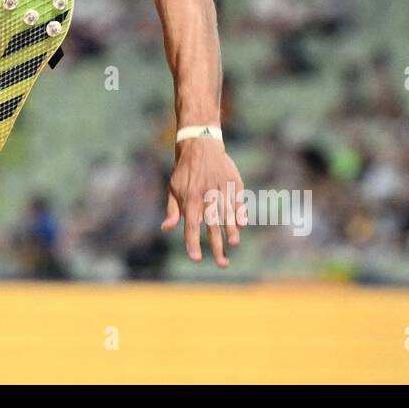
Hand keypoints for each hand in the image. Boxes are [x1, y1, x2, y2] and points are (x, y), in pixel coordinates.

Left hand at [162, 137, 244, 267]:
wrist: (200, 143)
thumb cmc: (184, 171)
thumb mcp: (173, 188)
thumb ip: (172, 210)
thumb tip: (167, 228)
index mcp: (189, 199)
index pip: (190, 226)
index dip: (192, 243)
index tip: (196, 259)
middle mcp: (205, 196)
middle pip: (211, 225)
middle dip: (216, 246)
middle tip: (222, 264)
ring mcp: (220, 189)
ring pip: (226, 213)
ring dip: (230, 230)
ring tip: (233, 244)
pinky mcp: (233, 182)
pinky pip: (237, 200)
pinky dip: (240, 213)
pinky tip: (242, 225)